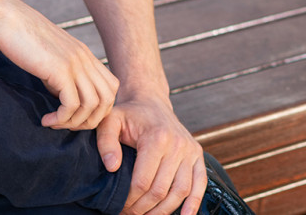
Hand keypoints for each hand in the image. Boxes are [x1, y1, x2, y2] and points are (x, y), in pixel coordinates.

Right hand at [0, 0, 118, 129]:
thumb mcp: (49, 58)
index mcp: (85, 54)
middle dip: (91, 120)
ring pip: (93, 105)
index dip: (98, 109)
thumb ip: (61, 75)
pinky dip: (61, 119)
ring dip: (75, 122)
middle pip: (108, 99)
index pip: (111, 87)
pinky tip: (46, 120)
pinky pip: (72, 104)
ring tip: (55, 124)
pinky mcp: (60, 69)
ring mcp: (75, 63)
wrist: (7, 17)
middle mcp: (85, 58)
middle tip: (67, 125)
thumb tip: (62, 98)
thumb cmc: (22, 38)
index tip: (74, 116)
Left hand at [98, 94, 205, 214]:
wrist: (151, 102)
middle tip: (129, 214)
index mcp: (156, 138)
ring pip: (180, 192)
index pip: (143, 182)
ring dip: (164, 211)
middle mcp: (177, 145)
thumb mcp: (110, 121)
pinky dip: (194, 203)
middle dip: (143, 208)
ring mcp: (190, 151)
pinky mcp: (197, 155)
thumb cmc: (129, 115)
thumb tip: (112, 167)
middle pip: (161, 190)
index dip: (130, 200)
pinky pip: (200, 184)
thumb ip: (106, 143)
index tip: (119, 207)